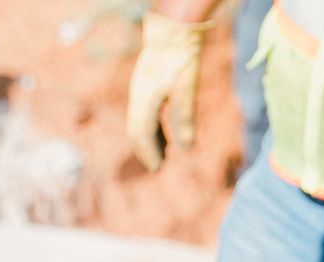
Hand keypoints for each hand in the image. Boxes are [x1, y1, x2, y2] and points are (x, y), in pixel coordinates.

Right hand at [126, 12, 213, 171]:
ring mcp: (137, 92)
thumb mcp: (187, 89)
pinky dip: (151, 126)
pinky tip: (164, 132)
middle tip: (159, 165)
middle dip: (146, 149)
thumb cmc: (180, 58)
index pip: (141, 134)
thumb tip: (187, 148)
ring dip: (150, 139)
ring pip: (138, 123)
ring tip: (165, 151)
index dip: (149, 153)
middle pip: (135, 131)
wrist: (170, 31)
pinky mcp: (142, 87)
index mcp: (145, 101)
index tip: (157, 168)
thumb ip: (185, 119)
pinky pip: (142, 113)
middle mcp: (137, 98)